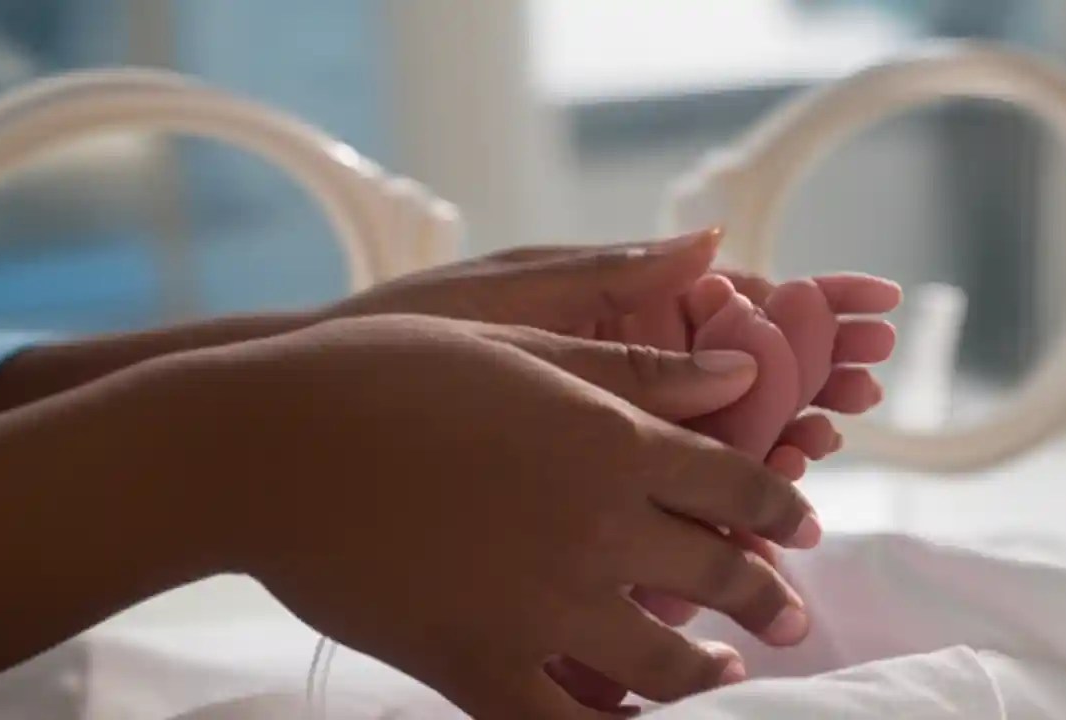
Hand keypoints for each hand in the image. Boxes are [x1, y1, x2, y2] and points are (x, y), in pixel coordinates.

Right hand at [193, 315, 818, 717]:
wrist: (267, 444)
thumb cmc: (385, 372)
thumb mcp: (518, 344)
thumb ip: (636, 371)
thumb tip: (743, 371)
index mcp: (613, 439)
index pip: (738, 482)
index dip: (781, 506)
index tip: (798, 528)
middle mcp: (597, 526)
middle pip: (722, 574)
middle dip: (768, 597)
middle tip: (789, 614)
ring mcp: (541, 606)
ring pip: (667, 664)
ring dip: (709, 673)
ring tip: (723, 673)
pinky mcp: (476, 665)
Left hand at [325, 229, 900, 463]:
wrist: (336, 414)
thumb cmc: (422, 332)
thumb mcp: (524, 293)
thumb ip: (621, 276)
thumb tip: (717, 242)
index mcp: (626, 310)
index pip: (740, 303)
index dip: (812, 304)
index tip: (875, 305)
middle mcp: (633, 372)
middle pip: (752, 373)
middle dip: (817, 371)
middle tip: (868, 381)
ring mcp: (619, 431)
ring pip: (726, 436)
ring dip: (787, 431)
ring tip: (829, 430)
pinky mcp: (598, 487)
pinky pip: (676, 487)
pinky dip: (727, 487)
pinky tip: (766, 492)